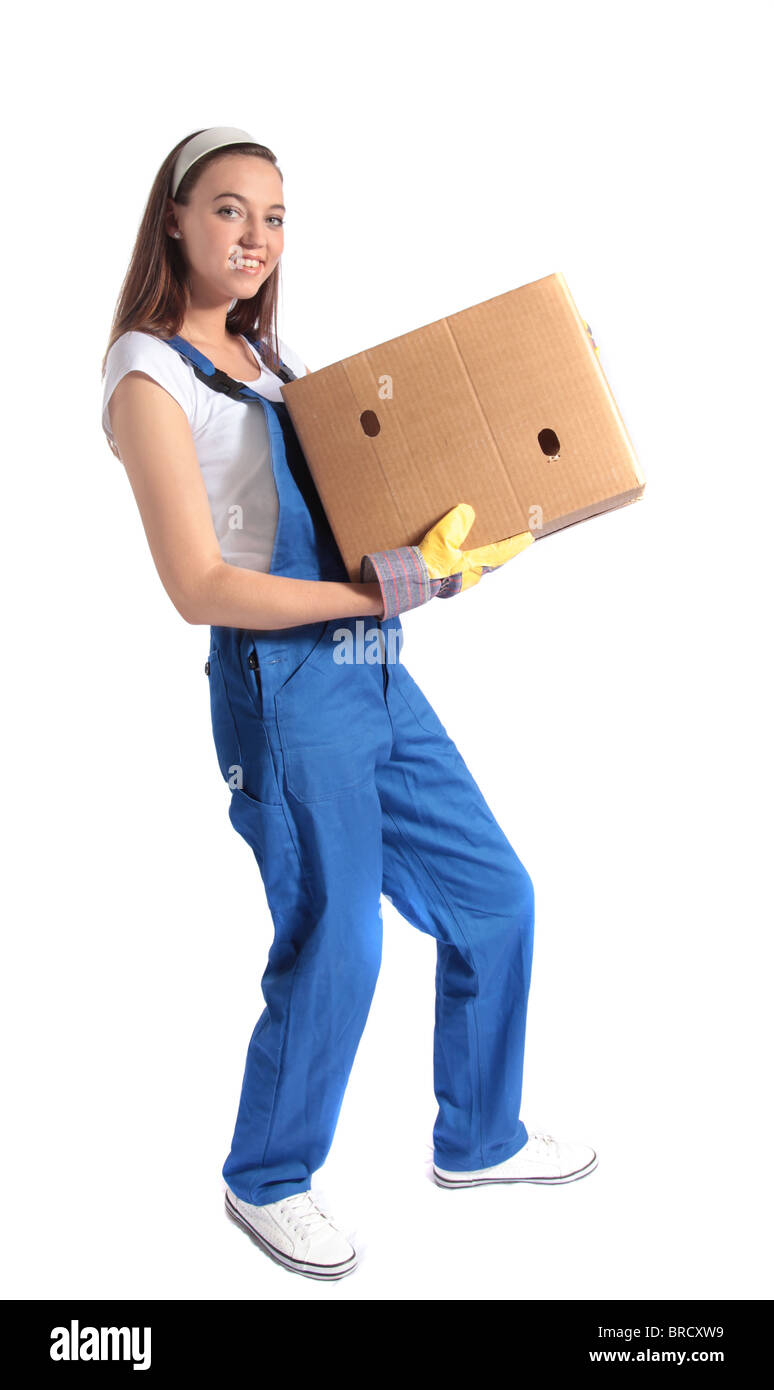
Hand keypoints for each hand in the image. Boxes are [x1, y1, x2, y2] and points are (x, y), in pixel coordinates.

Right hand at [360, 502, 533, 618]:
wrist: (403, 586)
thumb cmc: (424, 568)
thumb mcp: (441, 541)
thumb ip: (456, 525)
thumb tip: (466, 512)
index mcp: (473, 565)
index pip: (501, 552)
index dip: (514, 543)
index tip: (528, 536)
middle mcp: (468, 575)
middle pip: (489, 561)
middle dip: (496, 550)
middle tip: (503, 538)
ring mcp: (455, 580)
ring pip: (472, 565)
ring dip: (476, 554)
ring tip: (475, 542)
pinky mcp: (441, 581)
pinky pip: (455, 567)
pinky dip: (458, 557)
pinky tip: (449, 551)